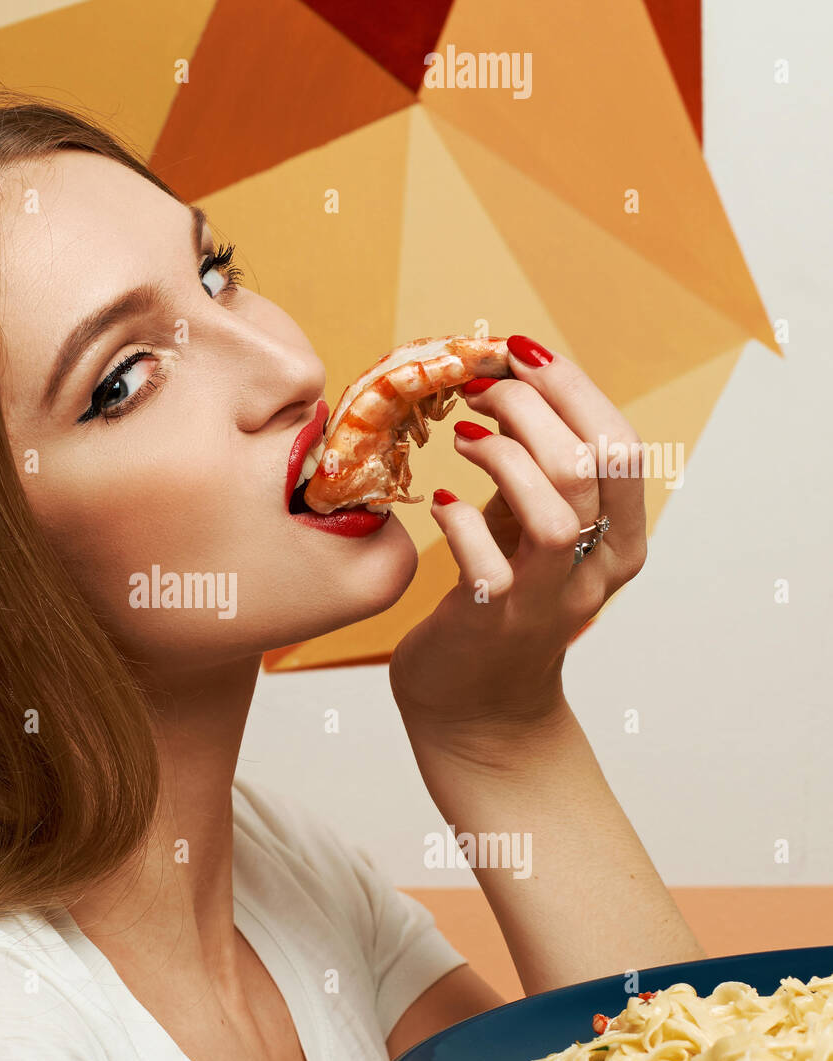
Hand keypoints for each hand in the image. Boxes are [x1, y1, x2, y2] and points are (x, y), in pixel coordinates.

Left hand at [390, 335, 647, 738]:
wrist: (476, 707)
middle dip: (532, 406)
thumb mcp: (530, 530)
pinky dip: (458, 519)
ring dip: (505, 455)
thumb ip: (537, 473)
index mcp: (620, 541)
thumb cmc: (500, 602)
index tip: (518, 352)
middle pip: (591, 464)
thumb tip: (510, 383)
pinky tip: (439, 501)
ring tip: (464, 436)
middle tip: (479, 388)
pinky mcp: (494, 625)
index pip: (620, 446)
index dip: (572, 387)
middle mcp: (595, 571)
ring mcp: (547, 601)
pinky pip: (486, 564)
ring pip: (554, 511)